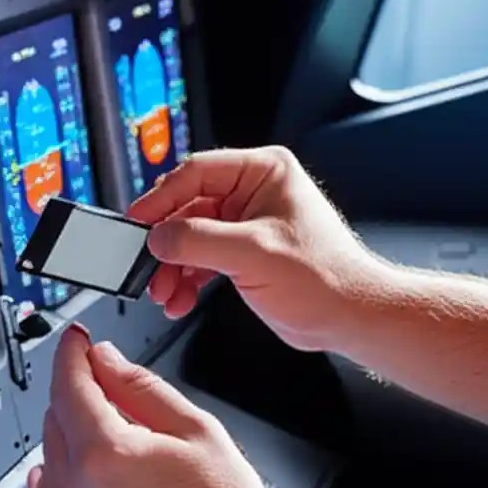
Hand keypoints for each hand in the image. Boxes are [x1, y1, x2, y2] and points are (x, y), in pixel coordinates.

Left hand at [27, 326, 293, 487]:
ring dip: (71, 438)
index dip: (72, 354)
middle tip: (109, 387)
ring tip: (115, 440)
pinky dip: (59, 480)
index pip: (69, 384)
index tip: (76, 341)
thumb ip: (143, 389)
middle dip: (79, 395)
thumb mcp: (197, 432)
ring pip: (49, 460)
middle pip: (55, 419)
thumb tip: (107, 360)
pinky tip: (81, 475)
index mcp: (103, 455)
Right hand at [128, 146, 384, 350]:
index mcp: (263, 171)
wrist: (349, 317)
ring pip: (190, 237)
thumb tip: (158, 237)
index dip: (162, 198)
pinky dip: (186, 279)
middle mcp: (253, 192)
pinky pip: (201, 258)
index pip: (196, 172)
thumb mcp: (252, 253)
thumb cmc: (326, 278)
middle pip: (188, 208)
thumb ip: (198, 241)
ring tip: (164, 291)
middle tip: (148, 265)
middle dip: (166, 243)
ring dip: (173, 267)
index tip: (138, 222)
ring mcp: (247, 223)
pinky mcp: (243, 253)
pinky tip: (180, 297)